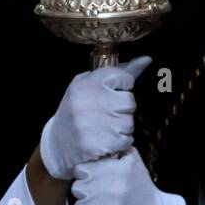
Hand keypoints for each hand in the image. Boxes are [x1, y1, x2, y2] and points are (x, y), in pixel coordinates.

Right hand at [39, 56, 150, 180]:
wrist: (57, 143)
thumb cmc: (77, 109)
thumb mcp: (89, 84)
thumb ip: (118, 71)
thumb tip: (147, 59)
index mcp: (87, 83)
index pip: (124, 77)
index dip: (122, 86)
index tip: (112, 92)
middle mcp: (92, 102)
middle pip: (130, 101)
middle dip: (123, 107)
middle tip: (107, 112)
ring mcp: (97, 124)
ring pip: (130, 122)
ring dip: (122, 126)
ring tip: (105, 127)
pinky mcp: (100, 145)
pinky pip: (127, 140)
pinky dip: (120, 142)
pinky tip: (106, 139)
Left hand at [71, 147, 185, 204]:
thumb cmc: (142, 190)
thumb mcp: (135, 164)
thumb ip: (120, 150)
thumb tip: (103, 139)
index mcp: (117, 170)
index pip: (81, 170)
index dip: (84, 175)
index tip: (92, 180)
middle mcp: (112, 188)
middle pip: (77, 189)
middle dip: (85, 193)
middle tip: (96, 196)